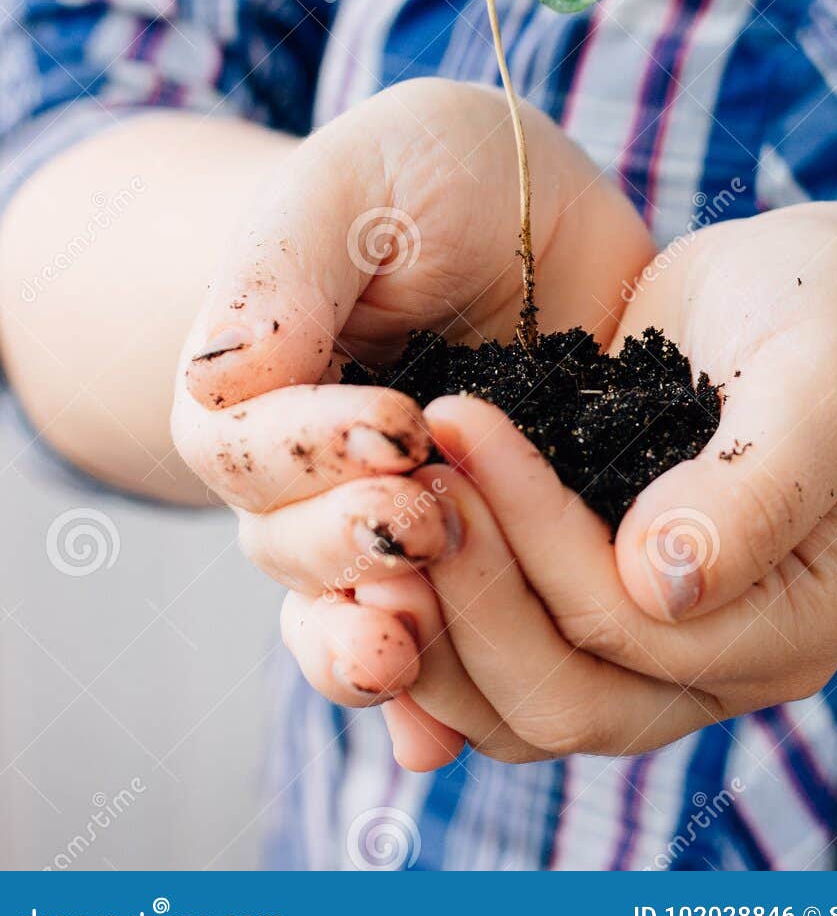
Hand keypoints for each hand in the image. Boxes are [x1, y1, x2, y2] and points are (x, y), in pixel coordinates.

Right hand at [169, 77, 654, 741]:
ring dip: (372, 640)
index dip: (309, 450)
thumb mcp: (362, 176)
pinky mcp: (480, 551)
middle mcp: (308, 471)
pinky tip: (440, 744)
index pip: (243, 446)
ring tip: (409, 653)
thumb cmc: (430, 171)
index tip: (399, 423)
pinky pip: (439, 646)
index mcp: (260, 381)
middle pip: (287, 546)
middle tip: (429, 514)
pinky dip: (431, 703)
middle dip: (350, 542)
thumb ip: (286, 264)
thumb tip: (222, 377)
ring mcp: (390, 519)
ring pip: (348, 610)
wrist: (535, 206)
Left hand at [325, 203, 836, 764]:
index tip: (462, 423)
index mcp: (787, 626)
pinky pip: (497, 648)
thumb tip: (661, 584)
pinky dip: (436, 607)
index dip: (534, 537)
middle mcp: (715, 664)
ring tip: (376, 506)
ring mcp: (648, 645)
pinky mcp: (591, 599)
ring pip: (512, 700)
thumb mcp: (823, 385)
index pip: (629, 626)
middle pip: (559, 696)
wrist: (828, 305)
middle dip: (467, 593)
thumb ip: (760, 488)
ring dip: (434, 618)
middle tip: (402, 480)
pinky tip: (384, 525)